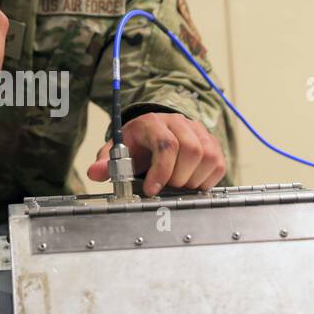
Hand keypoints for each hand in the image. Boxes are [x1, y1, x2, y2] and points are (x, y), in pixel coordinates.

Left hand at [86, 112, 225, 195]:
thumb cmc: (136, 145)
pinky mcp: (212, 143)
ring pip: (208, 156)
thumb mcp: (119, 151)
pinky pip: (219, 163)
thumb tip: (95, 172)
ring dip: (193, 179)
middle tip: (166, 187)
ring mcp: (199, 131)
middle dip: (177, 177)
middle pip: (191, 150)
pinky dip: (206, 180)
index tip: (152, 190)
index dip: (161, 171)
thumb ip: (107, 162)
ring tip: (178, 185)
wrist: (154, 133)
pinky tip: (191, 182)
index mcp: (153, 123)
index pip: (166, 144)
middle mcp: (179, 123)